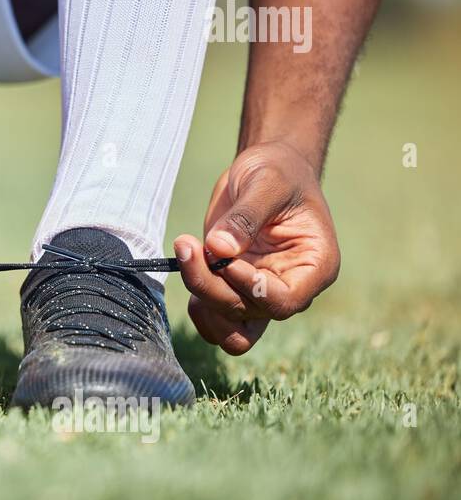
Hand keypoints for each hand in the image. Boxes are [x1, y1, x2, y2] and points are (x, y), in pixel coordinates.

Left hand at [175, 142, 339, 354]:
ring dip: (202, 301)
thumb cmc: (277, 172)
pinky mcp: (234, 289)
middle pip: (250, 313)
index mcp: (314, 266)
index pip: (284, 300)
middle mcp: (290, 287)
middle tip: (186, 245)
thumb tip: (218, 249)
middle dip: (212, 286)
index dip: (250, 287)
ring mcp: (260, 292)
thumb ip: (246, 216)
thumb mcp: (266, 183)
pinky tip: (187, 264)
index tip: (224, 259)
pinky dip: (197, 304)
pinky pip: (216, 320)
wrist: (265, 170)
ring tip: (186, 254)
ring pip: (232, 329)